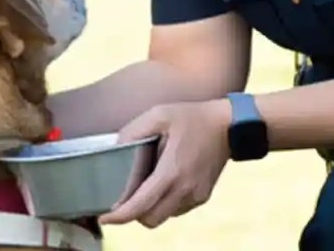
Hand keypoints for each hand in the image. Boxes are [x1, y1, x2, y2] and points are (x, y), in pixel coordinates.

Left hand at [97, 99, 231, 227]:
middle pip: (150, 219)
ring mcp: (196, 195)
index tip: (104, 218)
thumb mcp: (159, 115)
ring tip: (148, 184)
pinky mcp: (203, 197)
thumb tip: (114, 148)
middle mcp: (185, 189)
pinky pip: (177, 210)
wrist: (229, 125)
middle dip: (133, 214)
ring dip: (150, 208)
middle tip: (125, 198)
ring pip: (164, 216)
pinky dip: (165, 203)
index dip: (119, 216)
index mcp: (172, 171)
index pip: (141, 206)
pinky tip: (165, 183)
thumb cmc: (192, 118)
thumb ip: (133, 132)